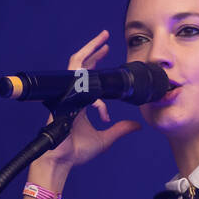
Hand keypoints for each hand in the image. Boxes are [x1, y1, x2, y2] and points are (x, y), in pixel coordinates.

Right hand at [39, 29, 141, 169]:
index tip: (109, 59)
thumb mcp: (106, 139)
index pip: (88, 76)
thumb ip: (120, 129)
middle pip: (81, 66)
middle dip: (93, 50)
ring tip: (102, 39)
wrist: (61, 161)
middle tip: (105, 38)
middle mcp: (74, 96)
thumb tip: (137, 125)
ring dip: (89, 51)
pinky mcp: (65, 102)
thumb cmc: (76, 152)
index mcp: (80, 101)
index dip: (97, 65)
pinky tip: (102, 96)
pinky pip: (80, 87)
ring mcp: (68, 97)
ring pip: (76, 66)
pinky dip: (92, 89)